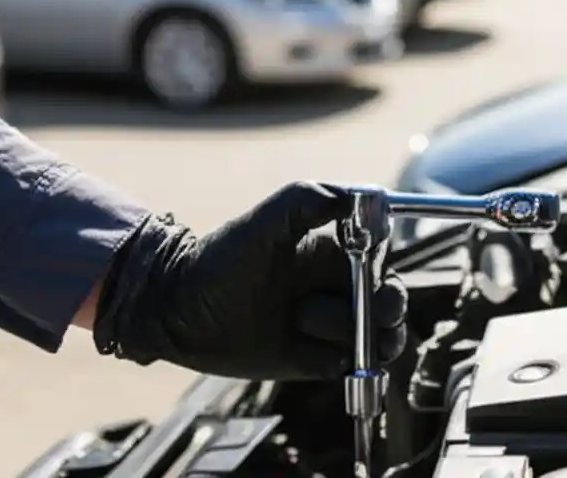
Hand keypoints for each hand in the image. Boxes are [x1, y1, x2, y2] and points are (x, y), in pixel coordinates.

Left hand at [93, 182, 406, 379]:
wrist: (178, 310)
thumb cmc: (218, 260)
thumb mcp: (263, 222)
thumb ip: (307, 200)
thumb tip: (356, 197)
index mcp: (334, 256)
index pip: (383, 269)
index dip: (388, 282)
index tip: (374, 286)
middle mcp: (335, 291)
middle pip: (388, 309)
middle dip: (383, 316)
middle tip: (363, 318)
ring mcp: (325, 328)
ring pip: (371, 341)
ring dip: (355, 340)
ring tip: (307, 328)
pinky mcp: (312, 360)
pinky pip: (344, 368)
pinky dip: (332, 363)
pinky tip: (302, 352)